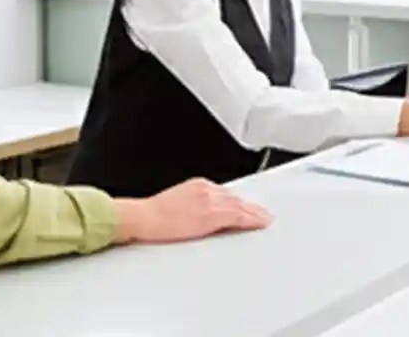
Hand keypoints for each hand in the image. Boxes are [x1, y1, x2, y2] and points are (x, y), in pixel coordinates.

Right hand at [111, 178, 270, 244]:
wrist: (144, 217)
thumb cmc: (152, 215)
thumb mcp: (176, 203)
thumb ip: (192, 206)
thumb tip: (198, 216)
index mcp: (198, 186)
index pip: (224, 194)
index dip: (237, 202)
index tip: (245, 207)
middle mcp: (207, 190)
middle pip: (235, 198)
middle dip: (249, 206)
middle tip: (262, 213)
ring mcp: (211, 201)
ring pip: (240, 206)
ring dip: (254, 212)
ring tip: (264, 219)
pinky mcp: (212, 214)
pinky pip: (238, 216)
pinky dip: (251, 219)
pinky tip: (258, 222)